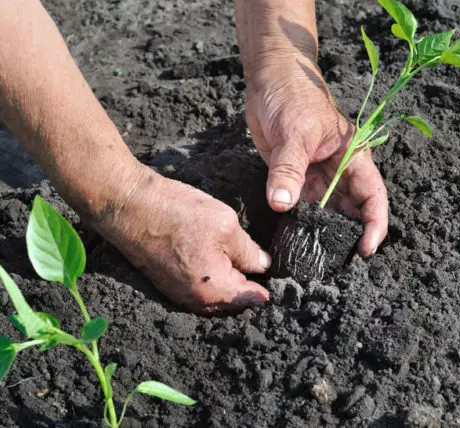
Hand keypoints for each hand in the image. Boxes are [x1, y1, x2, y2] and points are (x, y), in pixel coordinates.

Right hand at [94, 169, 270, 312]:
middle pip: (234, 302)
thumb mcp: (226, 225)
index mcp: (215, 290)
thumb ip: (249, 251)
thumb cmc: (177, 213)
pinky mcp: (168, 282)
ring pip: (217, 295)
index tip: (283, 279)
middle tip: (266, 267)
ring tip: (245, 261)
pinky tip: (220, 259)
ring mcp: (179, 294)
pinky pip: (200, 288)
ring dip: (231, 283)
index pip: (252, 299)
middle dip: (250, 287)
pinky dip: (213, 279)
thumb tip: (263, 265)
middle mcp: (196, 300)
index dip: (269, 288)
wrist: (128, 205)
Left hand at [245, 52, 388, 256]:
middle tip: (337, 264)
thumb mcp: (294, 132)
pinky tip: (295, 240)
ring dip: (324, 233)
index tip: (365, 250)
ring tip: (317, 259)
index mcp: (354, 156)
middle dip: (349, 236)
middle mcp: (339, 171)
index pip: (373, 196)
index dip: (375, 225)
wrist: (269, 78)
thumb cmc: (292, 95)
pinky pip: (302, 206)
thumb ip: (288, 169)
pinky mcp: (296, 178)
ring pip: (328, 213)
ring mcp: (318, 176)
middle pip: (353, 211)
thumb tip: (282, 204)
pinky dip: (300, 223)